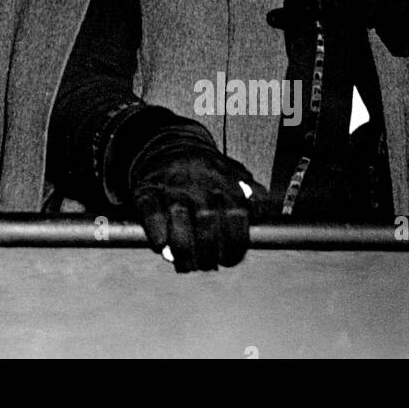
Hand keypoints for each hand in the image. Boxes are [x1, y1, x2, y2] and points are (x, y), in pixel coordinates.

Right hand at [108, 108, 264, 271]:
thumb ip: (252, 192)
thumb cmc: (204, 167)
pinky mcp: (146, 188)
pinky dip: (156, 231)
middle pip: (207, 222)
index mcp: (224, 181)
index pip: (236, 218)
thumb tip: (262, 214)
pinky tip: (161, 245)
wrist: (166, 142)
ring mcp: (171, 185)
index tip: (229, 260)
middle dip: (208, 252)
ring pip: (179, 219)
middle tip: (206, 265)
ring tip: (185, 263)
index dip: (234, 245)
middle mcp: (198, 183)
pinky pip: (150, 212)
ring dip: (183, 248)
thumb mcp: (233, 172)